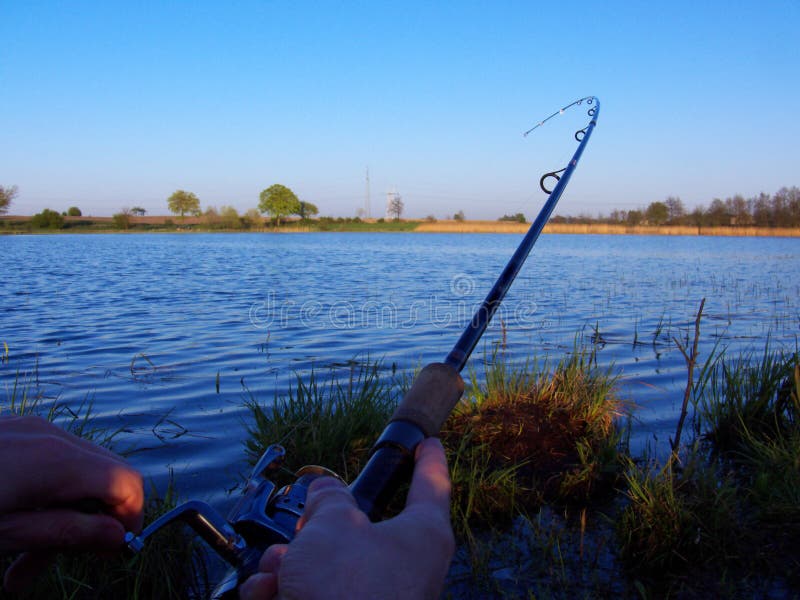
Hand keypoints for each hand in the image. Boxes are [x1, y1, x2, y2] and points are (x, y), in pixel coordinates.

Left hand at [0, 415, 143, 591]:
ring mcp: (30, 428)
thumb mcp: (8, 533)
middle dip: (96, 518)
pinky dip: (44, 491)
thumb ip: (69, 533)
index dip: (132, 517)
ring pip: (75, 468)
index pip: (127, 482)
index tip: (115, 551)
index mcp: (57, 461)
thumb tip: (118, 536)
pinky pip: (47, 458)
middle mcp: (51, 435)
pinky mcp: (12, 430)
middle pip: (105, 473)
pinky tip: (15, 521)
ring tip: (19, 561)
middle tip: (63, 561)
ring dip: (64, 511)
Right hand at [240, 437, 454, 599]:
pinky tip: (268, 594)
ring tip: (274, 572)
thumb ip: (328, 501)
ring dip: (294, 565)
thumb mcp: (332, 525)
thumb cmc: (348, 590)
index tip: (430, 442)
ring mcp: (382, 598)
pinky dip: (289, 592)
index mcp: (421, 535)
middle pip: (364, 531)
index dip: (429, 458)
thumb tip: (327, 494)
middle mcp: (409, 568)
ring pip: (333, 566)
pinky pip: (320, 595)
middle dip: (319, 528)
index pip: (431, 484)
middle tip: (300, 528)